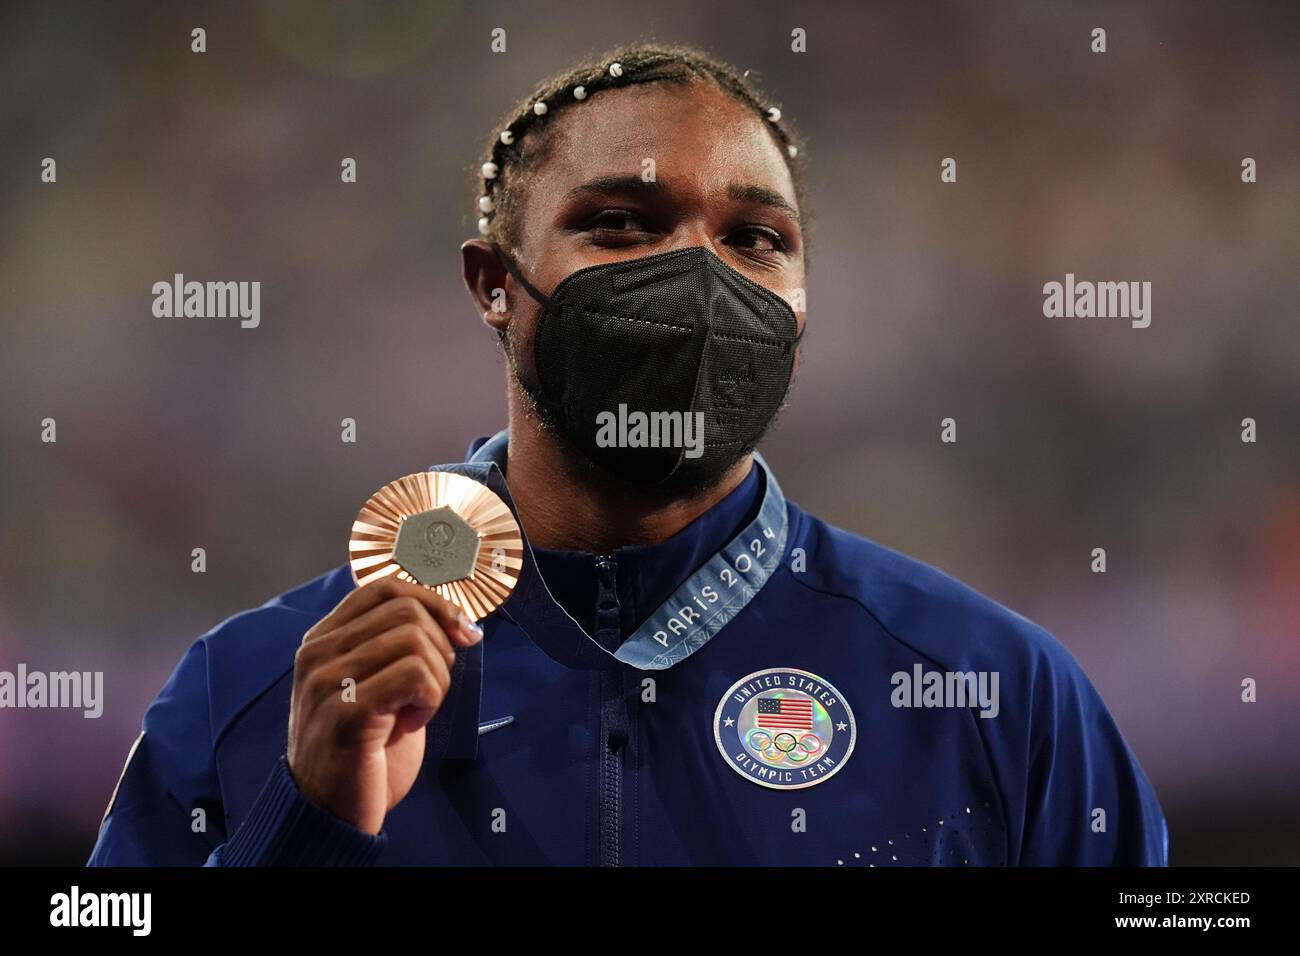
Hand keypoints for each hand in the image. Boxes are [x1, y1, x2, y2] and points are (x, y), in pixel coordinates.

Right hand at [285, 578, 482, 833]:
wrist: (330, 814)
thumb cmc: (363, 751)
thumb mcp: (377, 685)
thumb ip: (399, 647)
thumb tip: (460, 621)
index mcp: (323, 640)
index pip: (385, 586)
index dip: (434, 602)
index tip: (463, 632)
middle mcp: (318, 653)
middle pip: (408, 609)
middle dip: (441, 647)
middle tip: (430, 690)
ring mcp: (327, 680)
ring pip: (415, 639)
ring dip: (437, 679)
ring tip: (418, 711)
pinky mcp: (346, 711)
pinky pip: (416, 675)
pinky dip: (430, 699)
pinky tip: (411, 724)